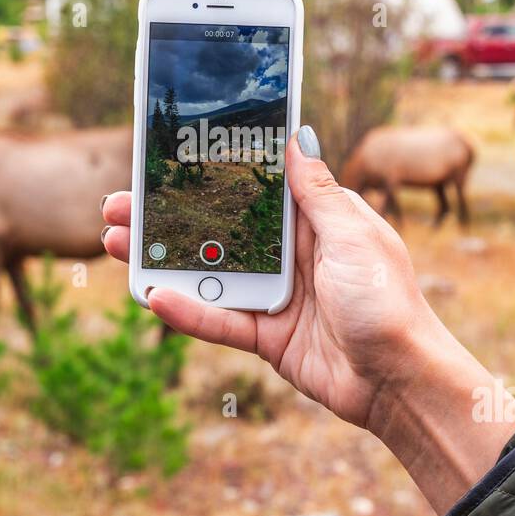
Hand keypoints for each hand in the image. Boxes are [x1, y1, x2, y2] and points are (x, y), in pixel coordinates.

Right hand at [101, 128, 514, 513]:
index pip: (252, 188)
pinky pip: (219, 319)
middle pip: (218, 228)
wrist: (402, 381)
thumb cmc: (389, 301)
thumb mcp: (352, 236)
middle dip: (167, 217)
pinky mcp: (267, 337)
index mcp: (316, 221)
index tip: (166, 160)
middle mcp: (292, 254)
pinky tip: (152, 296)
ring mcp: (277, 295)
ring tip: (113, 244)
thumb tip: (298, 135)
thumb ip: (317, 192)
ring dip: (161, 259)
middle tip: (117, 205)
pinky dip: (187, 310)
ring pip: (208, 271)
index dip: (209, 174)